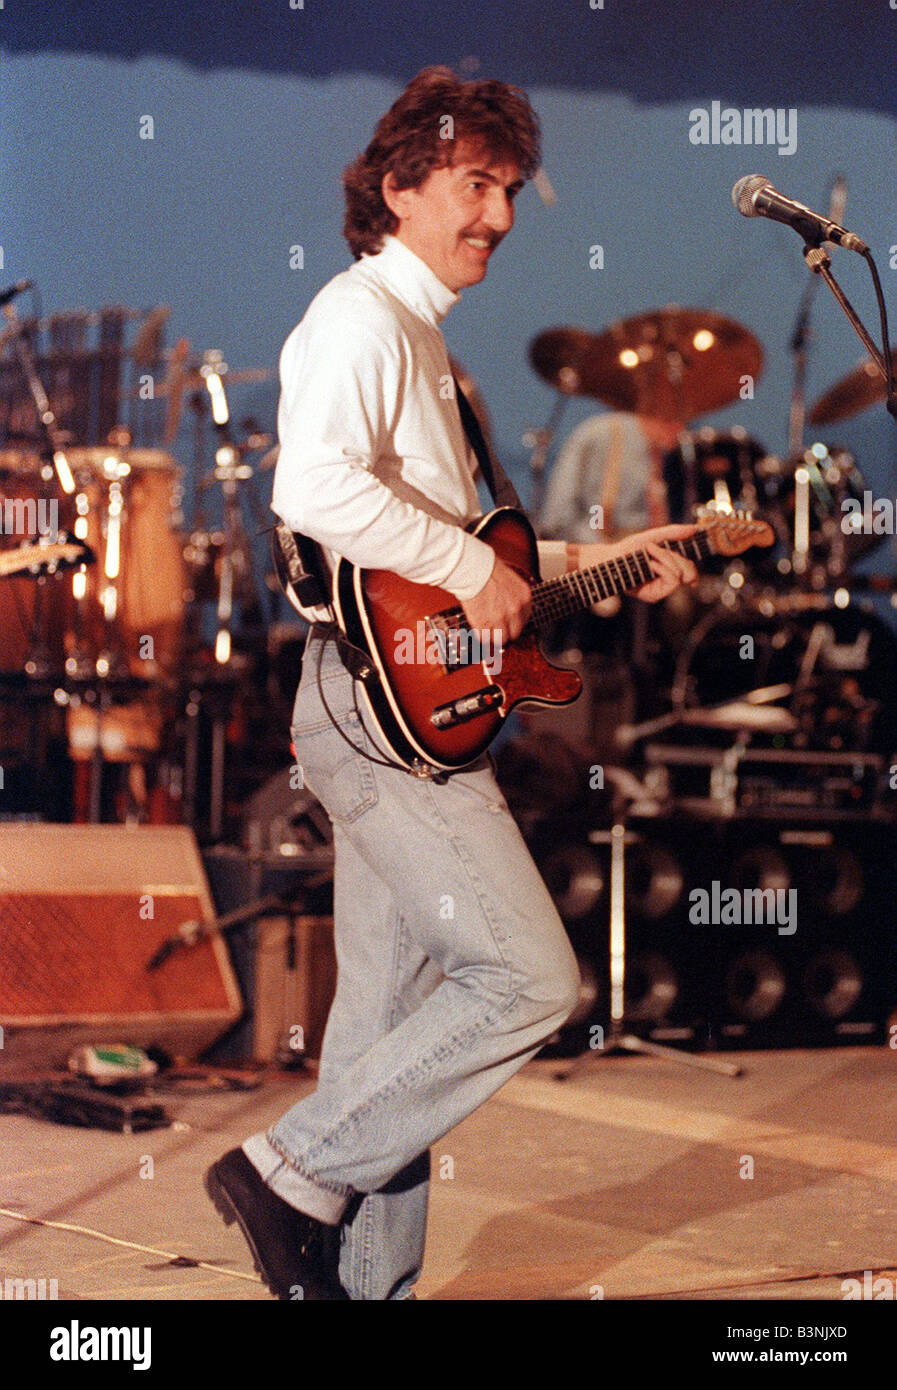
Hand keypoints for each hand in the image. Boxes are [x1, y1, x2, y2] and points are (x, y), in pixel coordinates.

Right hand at [461, 556, 531, 645]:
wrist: (472, 568)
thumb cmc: (487, 568)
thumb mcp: (511, 580)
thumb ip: (514, 596)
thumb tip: (509, 607)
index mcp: (524, 598)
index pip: (524, 620)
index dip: (513, 622)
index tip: (507, 623)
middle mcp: (516, 610)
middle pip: (514, 633)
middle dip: (505, 631)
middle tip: (496, 628)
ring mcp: (500, 619)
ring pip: (500, 640)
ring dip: (493, 635)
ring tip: (486, 629)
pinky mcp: (484, 625)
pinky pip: (484, 638)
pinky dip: (480, 634)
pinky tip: (477, 626)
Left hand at [583, 524, 698, 603]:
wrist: (608, 558)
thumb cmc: (628, 548)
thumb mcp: (652, 536)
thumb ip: (672, 533)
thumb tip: (694, 529)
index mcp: (667, 569)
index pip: (689, 572)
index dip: (693, 567)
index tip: (688, 555)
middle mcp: (665, 582)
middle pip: (688, 572)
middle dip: (677, 557)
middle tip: (656, 548)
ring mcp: (659, 590)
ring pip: (679, 575)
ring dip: (666, 559)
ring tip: (649, 552)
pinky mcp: (652, 595)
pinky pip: (671, 581)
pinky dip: (662, 568)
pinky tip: (650, 563)